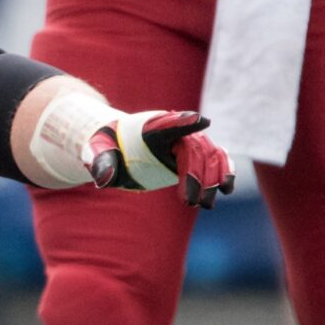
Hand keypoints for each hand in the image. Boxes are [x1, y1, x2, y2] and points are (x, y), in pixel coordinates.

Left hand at [89, 111, 235, 207]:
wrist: (121, 141)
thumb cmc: (108, 145)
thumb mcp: (98, 151)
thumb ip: (100, 161)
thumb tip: (106, 179)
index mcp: (151, 127)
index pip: (168, 124)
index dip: (184, 122)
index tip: (200, 120)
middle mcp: (175, 130)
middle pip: (193, 148)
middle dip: (197, 175)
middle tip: (194, 203)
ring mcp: (188, 140)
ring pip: (209, 155)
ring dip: (212, 179)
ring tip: (206, 204)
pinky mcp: (195, 152)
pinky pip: (216, 158)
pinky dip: (224, 170)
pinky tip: (227, 188)